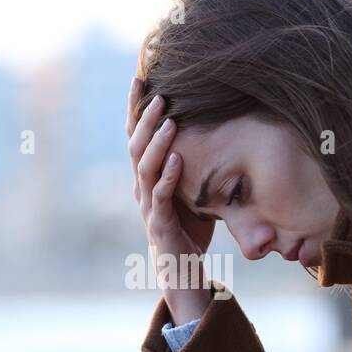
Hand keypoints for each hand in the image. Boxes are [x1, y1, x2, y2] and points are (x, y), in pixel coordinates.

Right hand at [127, 77, 214, 322]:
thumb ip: (193, 166)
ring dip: (157, 143)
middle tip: (157, 93)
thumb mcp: (191, 191)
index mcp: (147, 178)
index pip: (137, 137)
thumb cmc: (188, 230)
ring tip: (169, 120)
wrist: (181, 271)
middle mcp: (142, 188)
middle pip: (135, 146)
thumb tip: (216, 133)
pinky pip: (161, 196)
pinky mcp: (160, 224)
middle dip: (144, 118)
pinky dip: (168, 176)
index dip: (136, 109)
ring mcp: (148, 206)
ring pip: (144, 168)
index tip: (140, 79)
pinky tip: (178, 159)